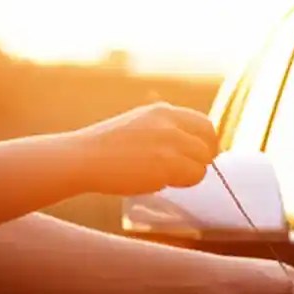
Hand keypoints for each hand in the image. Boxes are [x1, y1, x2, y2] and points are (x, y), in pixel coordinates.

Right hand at [72, 103, 219, 195]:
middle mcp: (170, 122)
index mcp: (163, 110)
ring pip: (203, 162)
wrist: (83, 158)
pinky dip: (182, 183)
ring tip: (166, 177)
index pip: (205, 125)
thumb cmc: (107, 148)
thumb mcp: (140, 125)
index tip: (197, 157)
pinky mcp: (167, 162)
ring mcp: (170, 141)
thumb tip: (196, 148)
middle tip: (187, 171)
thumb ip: (167, 130)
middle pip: (209, 143)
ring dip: (190, 174)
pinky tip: (161, 182)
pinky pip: (194, 175)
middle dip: (203, 159)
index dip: (206, 143)